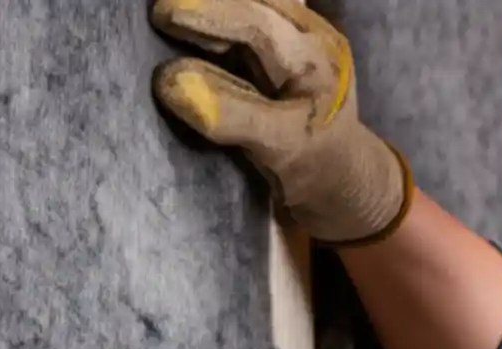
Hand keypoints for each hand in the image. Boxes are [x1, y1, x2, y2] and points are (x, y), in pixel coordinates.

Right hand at [150, 0, 413, 244]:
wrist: (343, 178)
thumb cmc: (316, 167)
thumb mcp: (279, 149)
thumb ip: (232, 116)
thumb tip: (171, 82)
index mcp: (315, 58)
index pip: (256, 24)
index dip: (208, 14)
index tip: (162, 14)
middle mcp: (308, 36)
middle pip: (251, 7)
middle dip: (205, 5)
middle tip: (157, 12)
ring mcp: (296, 38)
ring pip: (249, 11)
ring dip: (210, 11)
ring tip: (167, 17)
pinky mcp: (281, 48)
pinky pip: (246, 25)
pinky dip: (217, 24)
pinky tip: (188, 26)